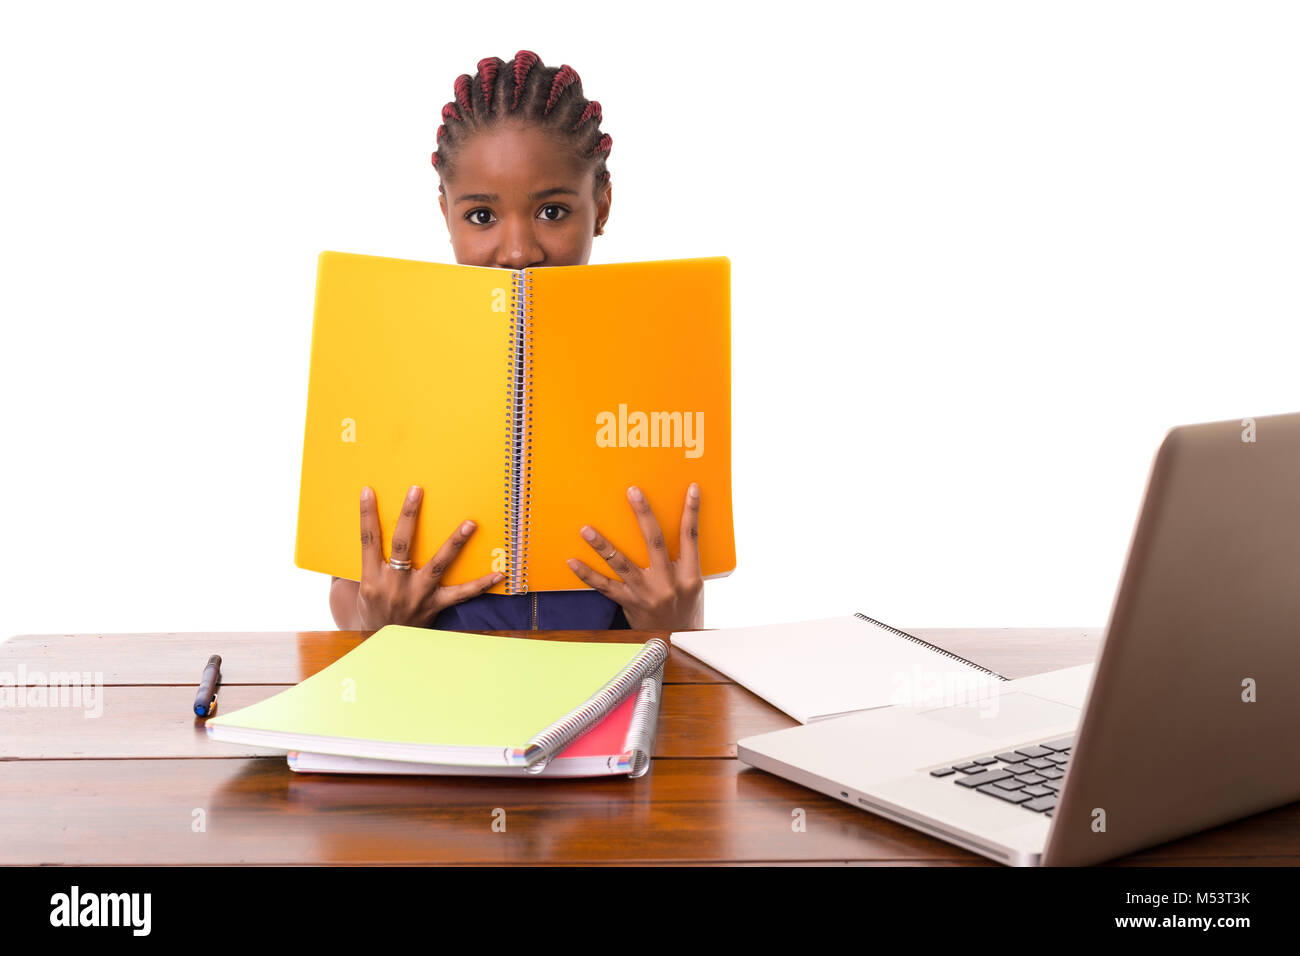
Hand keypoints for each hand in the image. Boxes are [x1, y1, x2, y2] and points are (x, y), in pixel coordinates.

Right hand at [353, 484, 501, 628]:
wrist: (383, 645)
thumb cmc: (371, 611)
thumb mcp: (356, 590)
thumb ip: (356, 564)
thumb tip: (360, 536)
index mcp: (372, 578)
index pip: (368, 540)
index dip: (367, 515)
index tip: (369, 491)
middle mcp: (394, 584)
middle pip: (402, 544)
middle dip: (409, 516)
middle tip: (417, 491)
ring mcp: (417, 595)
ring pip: (437, 564)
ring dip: (455, 543)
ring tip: (470, 524)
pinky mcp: (435, 605)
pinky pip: (461, 593)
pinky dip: (481, 584)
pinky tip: (499, 573)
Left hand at [565, 483, 703, 630]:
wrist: (675, 642)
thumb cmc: (684, 609)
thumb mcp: (693, 585)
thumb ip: (683, 561)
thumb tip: (672, 528)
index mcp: (689, 576)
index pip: (691, 537)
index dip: (692, 511)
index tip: (691, 488)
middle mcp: (668, 583)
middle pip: (654, 541)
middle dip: (643, 514)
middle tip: (633, 492)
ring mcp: (646, 593)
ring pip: (622, 563)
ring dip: (603, 545)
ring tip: (587, 529)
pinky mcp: (628, 603)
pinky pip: (604, 586)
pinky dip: (587, 574)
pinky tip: (572, 561)